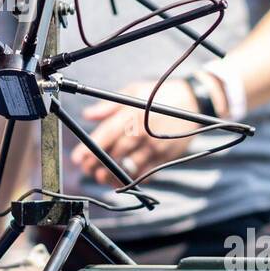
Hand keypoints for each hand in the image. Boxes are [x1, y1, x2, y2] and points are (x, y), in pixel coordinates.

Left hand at [71, 77, 222, 185]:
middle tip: (87, 170)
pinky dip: (132, 178)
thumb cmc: (159, 95)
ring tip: (101, 177)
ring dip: (111, 175)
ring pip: (128, 167)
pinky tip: (122, 178)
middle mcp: (142, 132)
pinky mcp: (165, 156)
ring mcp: (154, 146)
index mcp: (131, 115)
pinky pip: (145, 173)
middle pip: (114, 154)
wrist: (192, 101)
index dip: (88, 150)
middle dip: (97, 165)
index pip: (105, 136)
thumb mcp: (132, 92)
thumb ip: (108, 106)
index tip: (77, 159)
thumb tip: (88, 114)